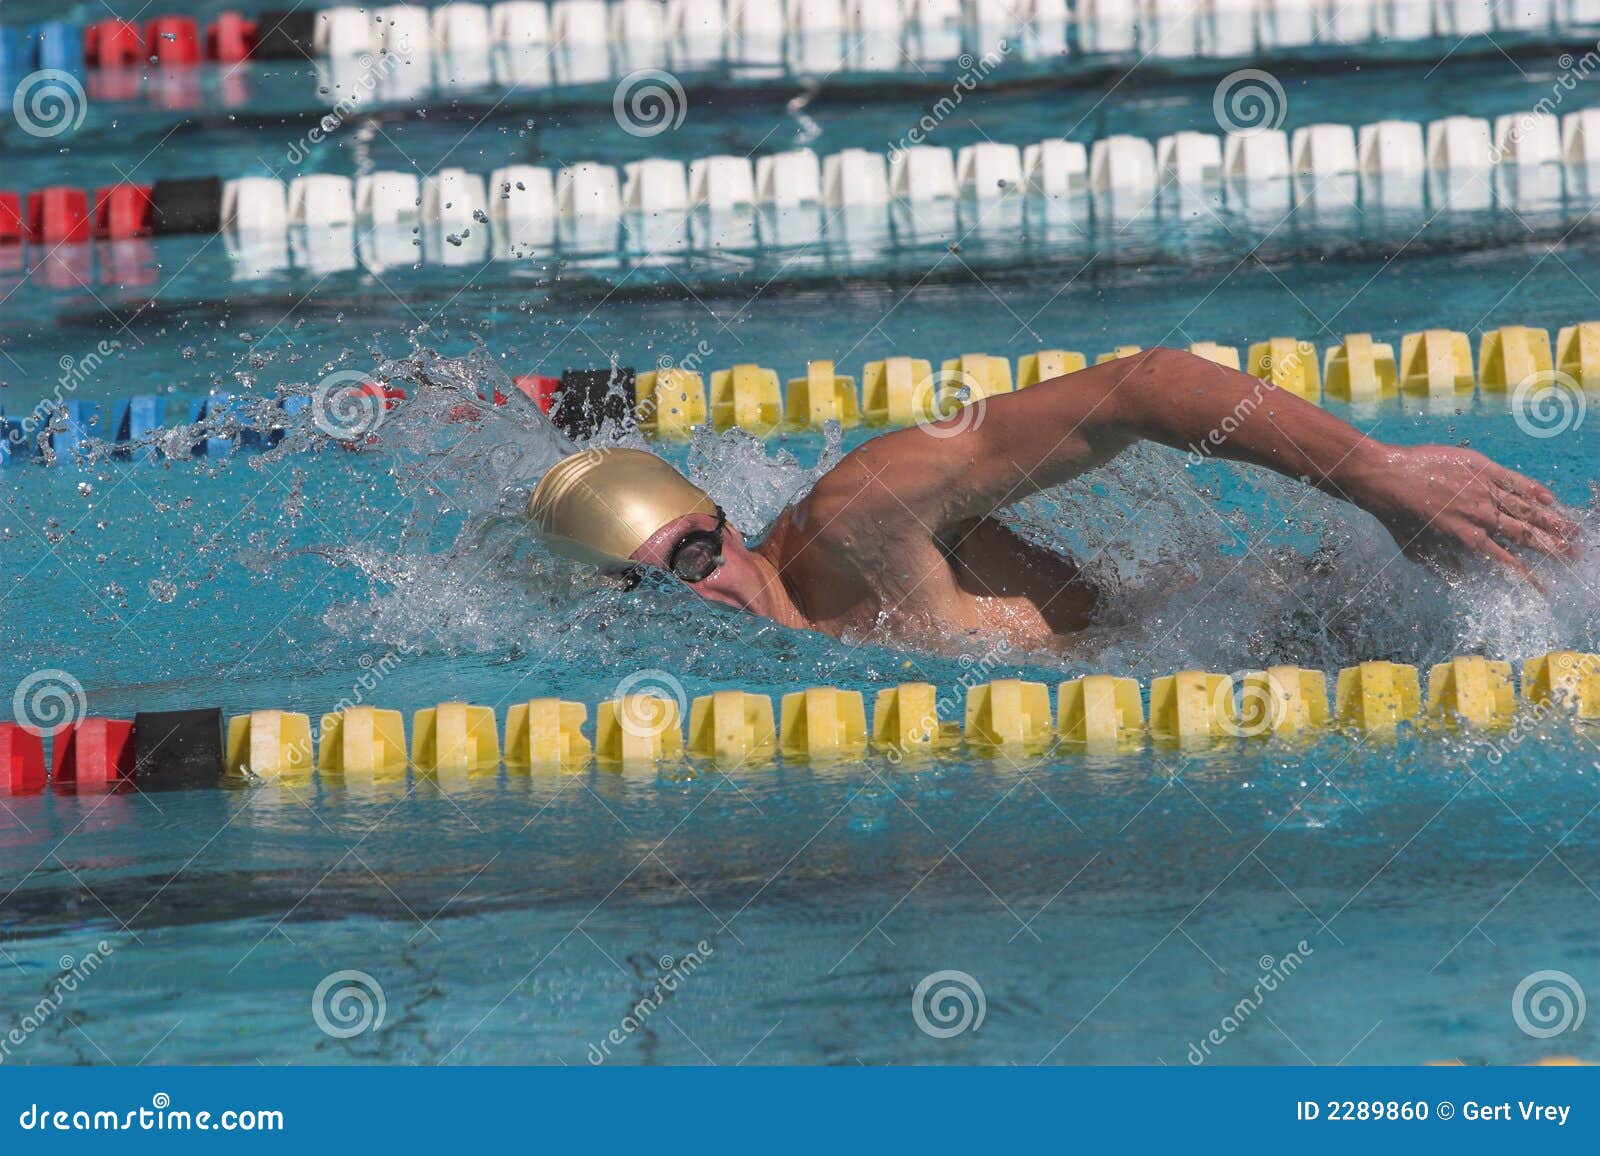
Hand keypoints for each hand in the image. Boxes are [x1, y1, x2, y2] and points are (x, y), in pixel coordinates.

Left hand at [1348, 444, 1580, 584]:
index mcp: (1467, 538)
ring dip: (1552, 522)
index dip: (1529, 576)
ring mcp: (1482, 490)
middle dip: (1554, 548)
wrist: (1384, 475)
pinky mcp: (1480, 467)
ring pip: (1526, 509)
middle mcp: (1481, 516)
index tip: (1546, 588)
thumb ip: (1440, 562)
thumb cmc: (1394, 514)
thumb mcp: (1414, 548)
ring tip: (1574, 532)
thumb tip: (1459, 575)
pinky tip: (1550, 499)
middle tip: (1575, 557)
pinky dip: (1533, 489)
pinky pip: (1513, 479)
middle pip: (1526, 535)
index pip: (1507, 561)